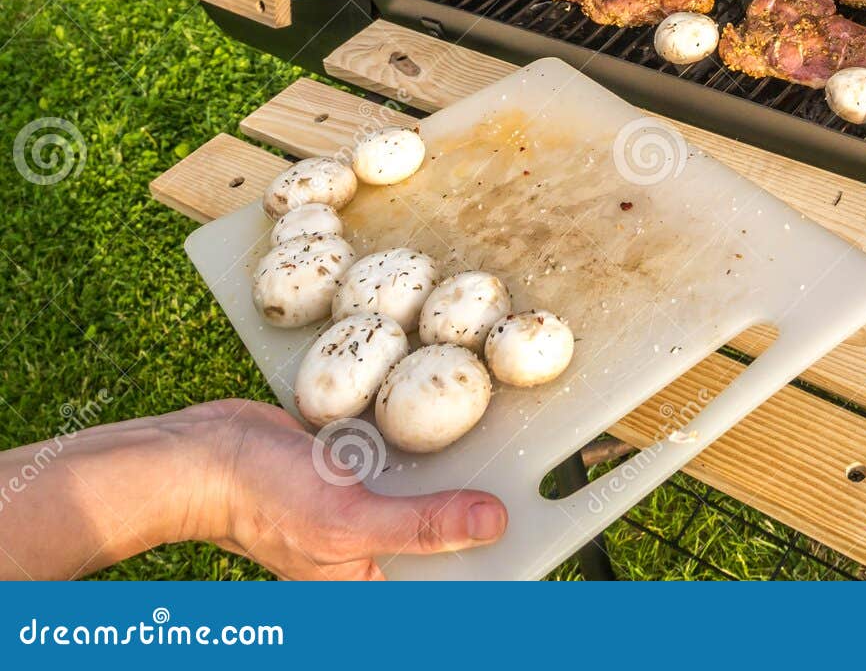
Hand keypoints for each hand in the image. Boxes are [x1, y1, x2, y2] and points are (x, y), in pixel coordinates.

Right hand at [190, 400, 506, 580]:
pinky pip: (401, 451)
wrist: (204, 454)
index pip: (446, 580)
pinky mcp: (358, 462)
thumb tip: (491, 525)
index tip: (534, 533)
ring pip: (427, 484)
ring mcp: (366, 501)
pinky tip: (452, 412)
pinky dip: (420, 435)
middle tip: (525, 471)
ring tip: (504, 438)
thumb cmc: (262, 501)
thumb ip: (422, 526)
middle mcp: (373, 544)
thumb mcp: (349, 523)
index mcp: (371, 580)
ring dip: (453, 463)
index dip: (488, 561)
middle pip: (444, 527)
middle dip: (477, 502)